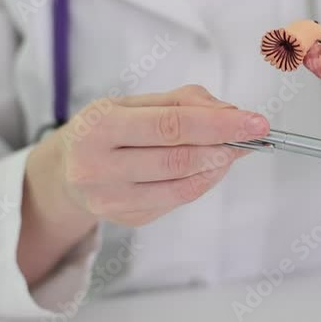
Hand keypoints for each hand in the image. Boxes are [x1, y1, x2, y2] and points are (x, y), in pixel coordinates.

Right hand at [44, 85, 269, 226]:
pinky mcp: (127, 219)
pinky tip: (211, 165)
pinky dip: (204, 181)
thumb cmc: (107, 129)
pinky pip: (178, 200)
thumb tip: (230, 112)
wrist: (66, 170)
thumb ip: (184, 102)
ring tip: (232, 148)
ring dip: (218, 165)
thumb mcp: (134, 102)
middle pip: (179, 159)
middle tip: (251, 134)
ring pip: (183, 185)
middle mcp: (98, 167)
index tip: (255, 122)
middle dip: (224, 145)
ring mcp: (111, 200)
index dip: (219, 124)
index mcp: (99, 127)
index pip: (171, 125)